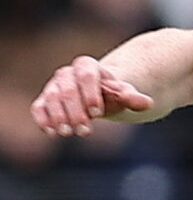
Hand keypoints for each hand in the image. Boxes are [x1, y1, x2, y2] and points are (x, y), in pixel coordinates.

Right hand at [31, 56, 153, 136]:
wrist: (100, 96)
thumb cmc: (113, 94)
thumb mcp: (125, 95)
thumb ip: (133, 97)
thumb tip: (147, 103)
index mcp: (88, 66)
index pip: (87, 75)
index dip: (91, 93)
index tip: (98, 113)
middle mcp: (67, 74)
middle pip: (68, 89)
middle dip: (75, 111)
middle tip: (85, 131)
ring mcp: (54, 87)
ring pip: (51, 98)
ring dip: (59, 117)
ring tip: (68, 133)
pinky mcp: (44, 101)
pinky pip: (38, 107)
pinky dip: (42, 119)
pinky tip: (51, 132)